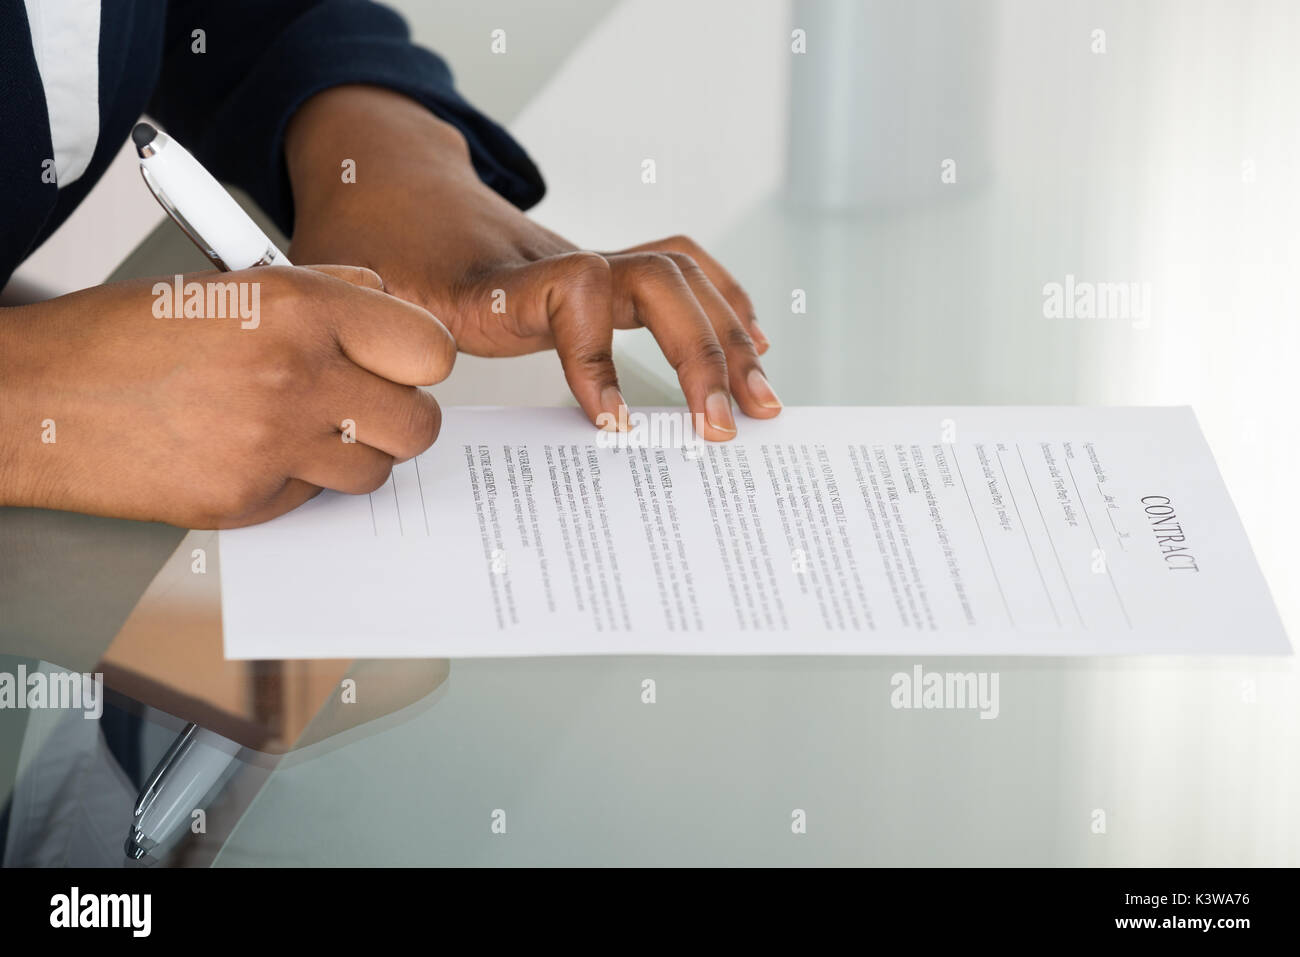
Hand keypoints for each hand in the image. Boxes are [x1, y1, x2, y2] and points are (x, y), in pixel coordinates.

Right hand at [0, 265, 453, 526]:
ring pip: (376, 470)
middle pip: (420, 423)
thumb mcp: (233, 282)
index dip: (419, 360)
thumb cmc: (123, 335)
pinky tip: (250, 451)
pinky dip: (294, 480)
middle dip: (400, 417)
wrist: (34, 398)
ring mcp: (273, 446)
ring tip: (303, 427)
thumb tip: (385, 305)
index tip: (404, 364)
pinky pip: (314, 498)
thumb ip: (324, 292)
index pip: (430, 349)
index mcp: (298, 307)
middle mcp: (296, 375)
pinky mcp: (247, 501)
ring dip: (354, 454)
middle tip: (365, 404)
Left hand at [284, 86, 779, 441]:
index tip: (615, 424)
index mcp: (496, 275)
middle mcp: (555, 260)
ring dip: (727, 334)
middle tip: (725, 425)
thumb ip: (384, 348)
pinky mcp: (594, 270)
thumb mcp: (356, 297)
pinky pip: (675, 271)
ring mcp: (582, 260)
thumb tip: (405, 413)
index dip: (600, 357)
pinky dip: (721, 303)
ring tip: (761, 396)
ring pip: (679, 275)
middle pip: (657, 278)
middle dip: (703, 352)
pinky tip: (748, 337)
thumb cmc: (373, 241)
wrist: (387, 179)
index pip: (576, 291)